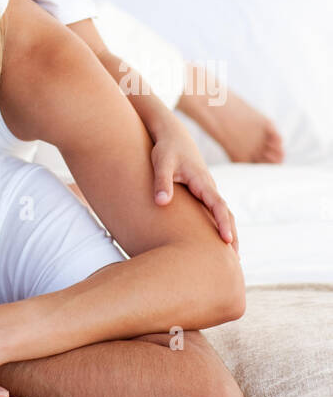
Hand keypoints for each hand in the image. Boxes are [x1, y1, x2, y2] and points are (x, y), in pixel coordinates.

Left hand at [149, 115, 238, 252]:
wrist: (172, 135)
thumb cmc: (166, 149)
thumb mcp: (162, 163)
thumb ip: (162, 182)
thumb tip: (161, 202)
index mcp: (203, 181)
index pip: (218, 205)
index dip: (223, 223)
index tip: (228, 241)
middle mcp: (209, 187)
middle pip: (226, 214)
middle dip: (232, 236)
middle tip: (235, 261)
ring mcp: (207, 191)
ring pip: (222, 214)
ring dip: (229, 233)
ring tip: (231, 259)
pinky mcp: (202, 193)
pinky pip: (215, 212)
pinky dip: (219, 226)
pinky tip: (215, 241)